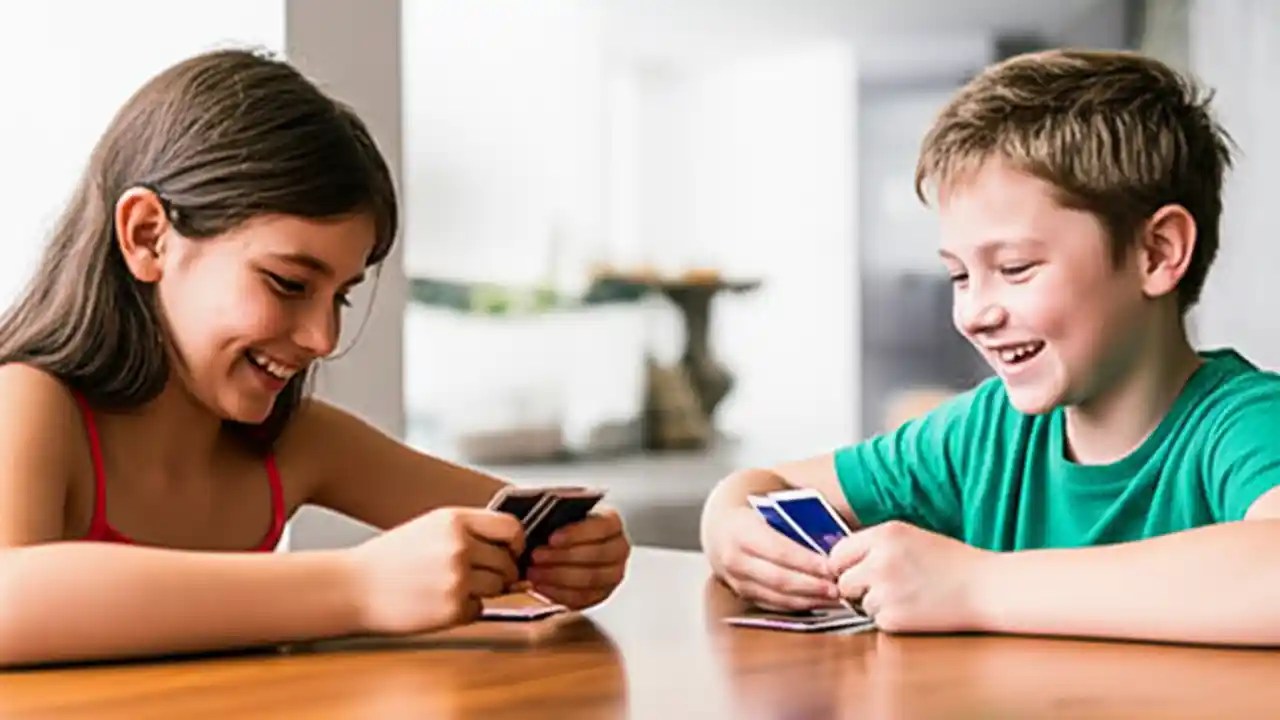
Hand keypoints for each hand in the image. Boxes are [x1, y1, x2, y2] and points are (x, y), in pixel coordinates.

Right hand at [349, 507, 523, 634]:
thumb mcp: (431, 528)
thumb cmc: (390, 559)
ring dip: (485, 591)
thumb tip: (514, 553)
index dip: (517, 542)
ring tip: (454, 587)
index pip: (510, 527)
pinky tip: (442, 602)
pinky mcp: (453, 607)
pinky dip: (467, 609)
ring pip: (499, 587)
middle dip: (501, 572)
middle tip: (479, 576)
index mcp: (454, 520)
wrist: (355, 587)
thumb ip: (472, 533)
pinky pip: (480, 609)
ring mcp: (457, 578)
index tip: (513, 551)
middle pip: (508, 561)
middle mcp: (459, 546)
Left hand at [525, 507, 630, 608]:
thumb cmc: (565, 524)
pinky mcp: (600, 594)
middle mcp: (618, 549)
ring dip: (558, 577)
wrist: (572, 543)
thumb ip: (552, 512)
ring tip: (533, 573)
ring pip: (590, 579)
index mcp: (612, 522)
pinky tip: (540, 586)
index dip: (577, 533)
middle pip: (597, 555)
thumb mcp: (560, 511)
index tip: (552, 538)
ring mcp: (613, 574)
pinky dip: (559, 593)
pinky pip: (582, 598)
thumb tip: (530, 517)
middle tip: (536, 556)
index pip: (601, 526)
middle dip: (563, 557)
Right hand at [710, 506, 842, 610]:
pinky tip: (816, 602)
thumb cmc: (752, 515)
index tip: (830, 566)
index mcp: (741, 531)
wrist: (719, 528)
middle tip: (836, 587)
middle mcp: (735, 559)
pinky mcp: (742, 595)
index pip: (779, 550)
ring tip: (831, 597)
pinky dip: (796, 606)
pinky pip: (772, 605)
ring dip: (807, 599)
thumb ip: (794, 521)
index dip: (806, 561)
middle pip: (778, 578)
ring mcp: (736, 581)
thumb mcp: (768, 509)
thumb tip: (833, 535)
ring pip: (776, 596)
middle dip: (811, 585)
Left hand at [828, 521, 990, 632]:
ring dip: (876, 604)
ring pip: (859, 603)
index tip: (854, 571)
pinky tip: (915, 609)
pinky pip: (877, 620)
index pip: (838, 553)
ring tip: (908, 596)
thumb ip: (875, 545)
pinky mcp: (893, 618)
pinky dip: (891, 619)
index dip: (844, 565)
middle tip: (884, 587)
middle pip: (843, 581)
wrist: (985, 587)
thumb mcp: (910, 537)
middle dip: (857, 587)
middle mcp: (880, 560)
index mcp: (884, 534)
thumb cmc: (952, 563)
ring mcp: (885, 590)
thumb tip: (841, 560)